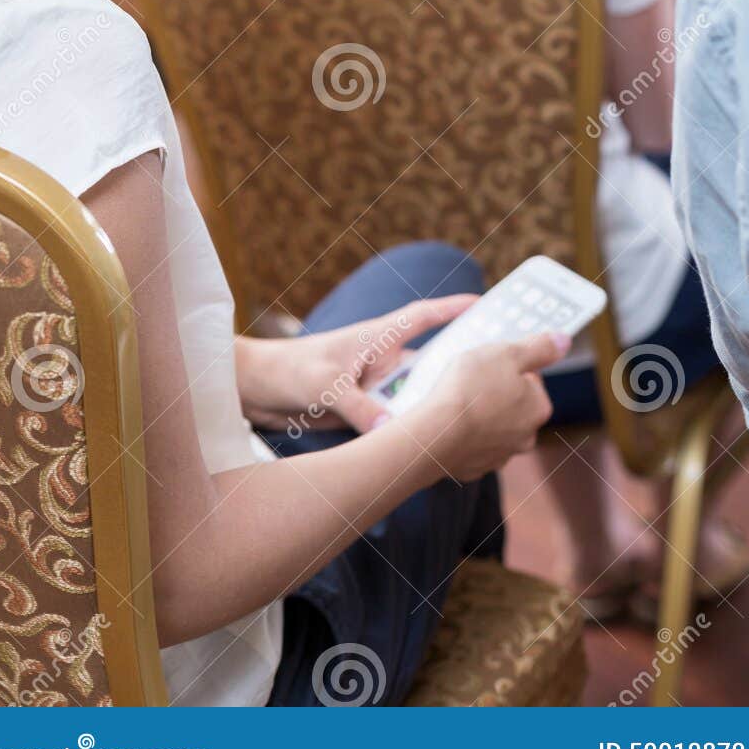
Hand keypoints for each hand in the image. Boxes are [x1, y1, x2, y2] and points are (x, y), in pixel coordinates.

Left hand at [244, 294, 479, 434]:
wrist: (254, 390)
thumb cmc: (287, 370)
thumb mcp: (324, 387)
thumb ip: (359, 408)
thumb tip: (392, 434)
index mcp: (375, 339)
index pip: (422, 318)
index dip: (453, 309)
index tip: (484, 303)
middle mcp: (379, 361)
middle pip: (428, 362)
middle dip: (456, 366)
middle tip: (494, 374)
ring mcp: (372, 386)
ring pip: (413, 396)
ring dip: (432, 405)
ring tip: (470, 418)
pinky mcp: (362, 411)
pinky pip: (394, 420)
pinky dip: (408, 430)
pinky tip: (429, 445)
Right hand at [403, 332, 568, 479]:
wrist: (435, 433)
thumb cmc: (471, 390)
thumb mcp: (508, 353)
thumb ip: (540, 348)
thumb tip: (563, 341)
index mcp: (539, 408)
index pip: (532, 380)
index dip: (510, 368)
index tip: (492, 364)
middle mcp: (526, 436)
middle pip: (514, 405)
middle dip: (496, 393)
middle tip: (473, 381)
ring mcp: (500, 455)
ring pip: (494, 427)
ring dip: (481, 416)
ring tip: (458, 403)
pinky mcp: (475, 467)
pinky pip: (473, 445)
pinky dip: (465, 435)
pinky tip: (451, 424)